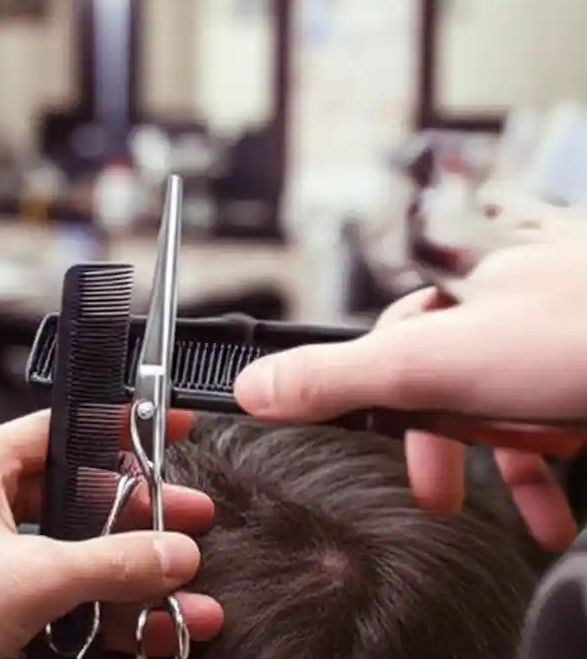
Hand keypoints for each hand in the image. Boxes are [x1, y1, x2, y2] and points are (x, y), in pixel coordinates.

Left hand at [0, 411, 222, 657]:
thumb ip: (111, 563)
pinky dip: (93, 616)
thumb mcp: (29, 575)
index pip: (60, 430)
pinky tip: (141, 634)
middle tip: (189, 524)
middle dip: (136, 520)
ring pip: (64, 559)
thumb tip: (170, 551)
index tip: (171, 428)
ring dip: (125, 579)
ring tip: (185, 596)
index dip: (120, 429)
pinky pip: (47, 603)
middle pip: (71, 500)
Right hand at [234, 241, 586, 549]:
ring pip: (513, 400)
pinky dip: (560, 459)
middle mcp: (502, 299)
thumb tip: (253, 388)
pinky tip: (565, 499)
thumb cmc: (581, 334)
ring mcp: (556, 326)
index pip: (388, 346)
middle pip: (449, 380)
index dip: (377, 409)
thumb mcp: (435, 362)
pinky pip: (562, 410)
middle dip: (450, 449)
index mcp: (452, 288)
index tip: (376, 454)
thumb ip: (338, 377)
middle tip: (441, 499)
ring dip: (516, 470)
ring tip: (530, 520)